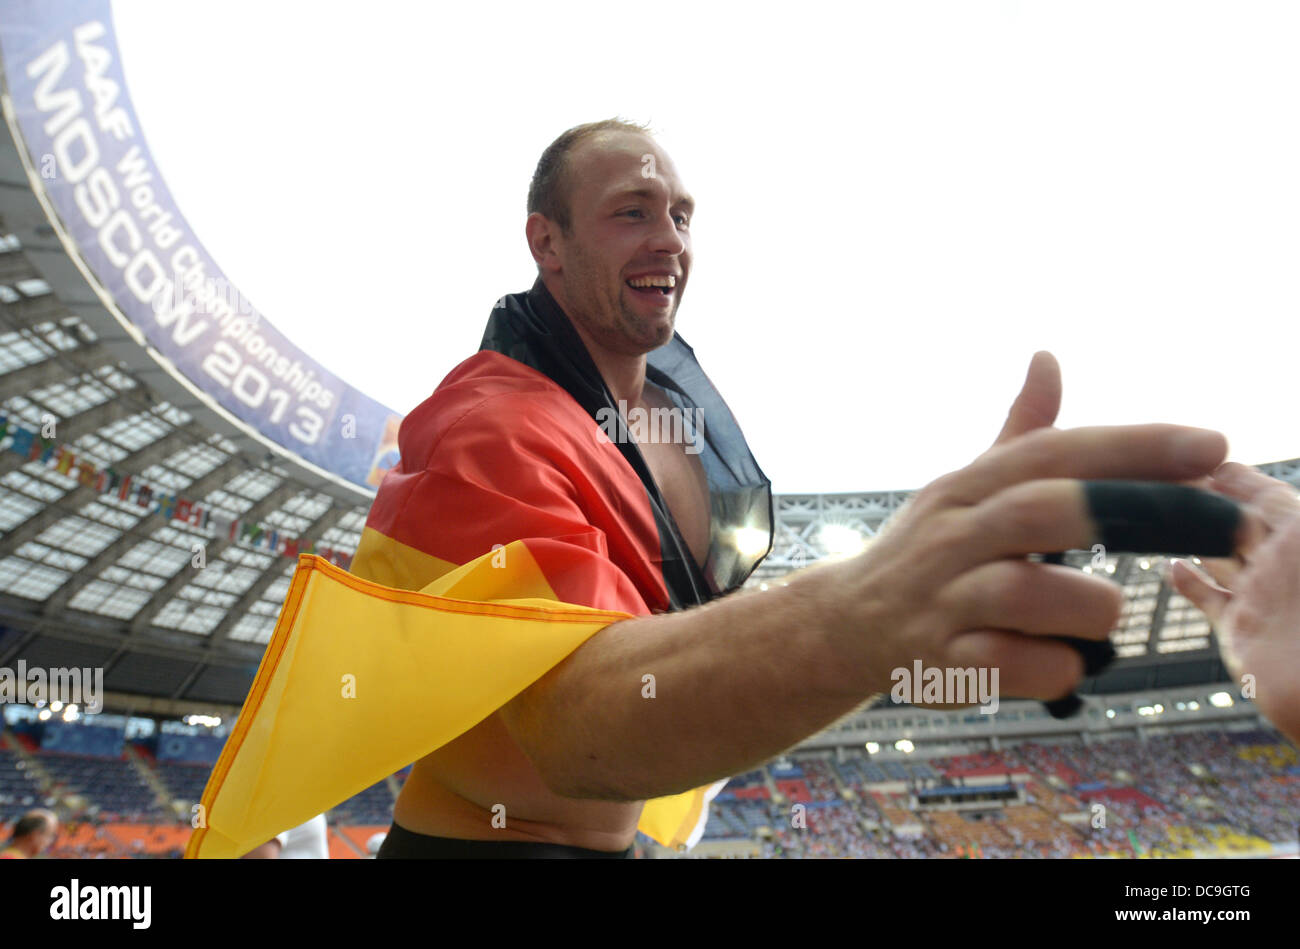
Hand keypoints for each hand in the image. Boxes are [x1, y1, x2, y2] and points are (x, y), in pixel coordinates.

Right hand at [824, 353, 1228, 705]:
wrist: (844, 624)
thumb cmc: (924, 552)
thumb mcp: (962, 487)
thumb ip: (1018, 433)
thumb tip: (1048, 358)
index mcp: (968, 488)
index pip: (1052, 453)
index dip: (1134, 445)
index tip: (1210, 444)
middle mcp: (953, 537)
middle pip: (1043, 511)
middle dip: (1127, 512)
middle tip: (1205, 522)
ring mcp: (944, 601)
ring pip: (1032, 593)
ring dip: (1091, 607)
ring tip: (1098, 613)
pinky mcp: (943, 662)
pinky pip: (1016, 666)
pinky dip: (1058, 666)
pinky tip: (1064, 658)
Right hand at [1170, 462, 1299, 745]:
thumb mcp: (1296, 531)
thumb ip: (1269, 500)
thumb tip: (1226, 469)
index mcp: (1298, 536)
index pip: (1262, 495)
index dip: (1231, 477)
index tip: (1195, 461)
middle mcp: (1280, 563)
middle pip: (1235, 523)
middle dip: (1203, 503)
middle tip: (1163, 484)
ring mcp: (1260, 595)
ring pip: (1219, 556)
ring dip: (1192, 536)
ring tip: (1160, 517)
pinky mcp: (1239, 628)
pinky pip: (1208, 599)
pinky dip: (1188, 583)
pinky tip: (1172, 568)